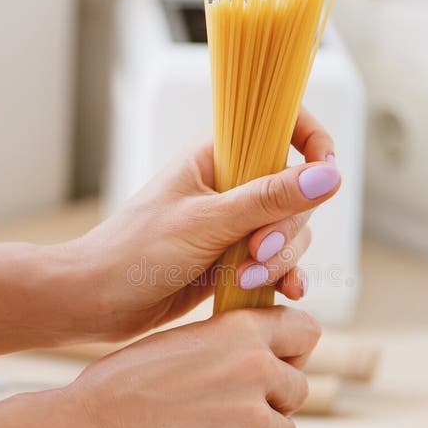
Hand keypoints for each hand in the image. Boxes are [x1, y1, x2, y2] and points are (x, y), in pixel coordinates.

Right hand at [66, 306, 320, 427]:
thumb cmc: (125, 382)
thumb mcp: (184, 340)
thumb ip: (228, 345)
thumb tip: (262, 359)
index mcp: (240, 330)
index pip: (306, 330)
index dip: (295, 350)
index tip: (279, 365)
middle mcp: (255, 368)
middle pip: (300, 388)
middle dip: (276, 402)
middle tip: (245, 413)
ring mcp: (250, 417)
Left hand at [68, 109, 339, 340]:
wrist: (98, 301)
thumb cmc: (137, 251)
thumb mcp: (207, 222)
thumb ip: (269, 199)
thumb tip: (329, 176)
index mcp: (219, 154)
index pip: (282, 127)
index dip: (314, 143)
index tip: (325, 173)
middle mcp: (232, 184)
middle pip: (296, 191)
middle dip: (287, 227)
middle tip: (256, 252)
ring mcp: (236, 223)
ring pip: (290, 232)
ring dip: (280, 259)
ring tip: (245, 278)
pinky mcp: (236, 258)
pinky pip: (279, 263)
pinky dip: (284, 277)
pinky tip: (285, 293)